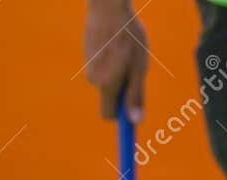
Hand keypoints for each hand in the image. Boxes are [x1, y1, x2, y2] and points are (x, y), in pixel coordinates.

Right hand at [84, 0, 147, 120]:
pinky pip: (102, 66)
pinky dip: (110, 60)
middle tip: (135, 70)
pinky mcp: (87, 54)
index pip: (109, 116)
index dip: (120, 118)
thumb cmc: (128, 36)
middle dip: (122, 90)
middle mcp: (94, 80)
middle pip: (109, 97)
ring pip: (106, 79)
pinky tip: (116, 43)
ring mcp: (88, 66)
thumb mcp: (139, 67)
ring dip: (118, 71)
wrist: (108, 7)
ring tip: (125, 50)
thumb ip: (136, 95)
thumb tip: (135, 121)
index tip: (131, 121)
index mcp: (107, 85)